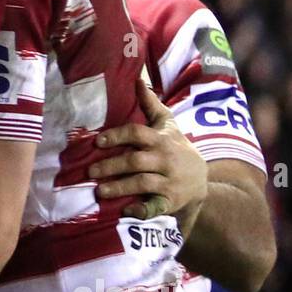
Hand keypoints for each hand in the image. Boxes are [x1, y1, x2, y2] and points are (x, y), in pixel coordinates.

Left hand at [90, 80, 207, 229]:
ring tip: (99, 191)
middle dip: (111, 166)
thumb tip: (138, 80)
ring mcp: (169, 181)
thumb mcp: (168, 124)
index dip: (117, 136)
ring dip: (119, 187)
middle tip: (90, 170)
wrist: (201, 178)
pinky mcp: (170, 201)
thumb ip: (151, 104)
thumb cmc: (176, 146)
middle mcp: (165, 159)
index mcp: (161, 139)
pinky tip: (126, 211)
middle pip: (135, 161)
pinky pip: (155, 207)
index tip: (98, 141)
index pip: (137, 133)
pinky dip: (141, 210)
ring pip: (142, 183)